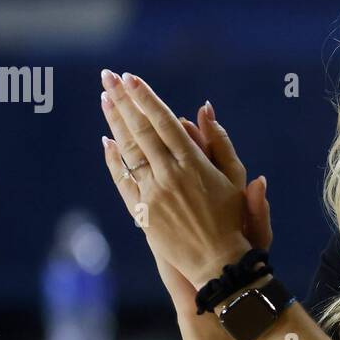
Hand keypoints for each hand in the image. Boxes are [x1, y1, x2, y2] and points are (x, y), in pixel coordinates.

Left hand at [99, 70, 264, 291]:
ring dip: (115, 123)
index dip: (145, 98)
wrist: (216, 262)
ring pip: (128, 152)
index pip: (163, 122)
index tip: (130, 78)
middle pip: (140, 131)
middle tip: (107, 77)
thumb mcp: (234, 178)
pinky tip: (107, 141)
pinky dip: (114, 161)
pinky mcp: (143, 213)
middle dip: (123, 101)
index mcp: (193, 164)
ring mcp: (153, 194)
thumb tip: (205, 109)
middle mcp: (169, 175)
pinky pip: (123, 181)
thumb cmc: (233, 219)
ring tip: (104, 99)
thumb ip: (220, 143)